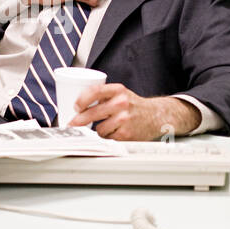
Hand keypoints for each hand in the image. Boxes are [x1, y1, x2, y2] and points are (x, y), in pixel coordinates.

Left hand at [69, 84, 200, 140]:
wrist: (156, 116)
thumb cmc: (134, 106)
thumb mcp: (121, 93)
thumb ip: (103, 96)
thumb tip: (78, 106)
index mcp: (118, 90)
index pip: (94, 92)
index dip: (81, 100)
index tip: (76, 106)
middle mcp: (122, 103)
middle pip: (92, 113)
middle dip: (78, 120)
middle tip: (73, 123)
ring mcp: (124, 119)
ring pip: (98, 129)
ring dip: (99, 130)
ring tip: (109, 126)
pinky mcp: (126, 134)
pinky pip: (108, 138)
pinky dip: (109, 137)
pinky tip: (117, 132)